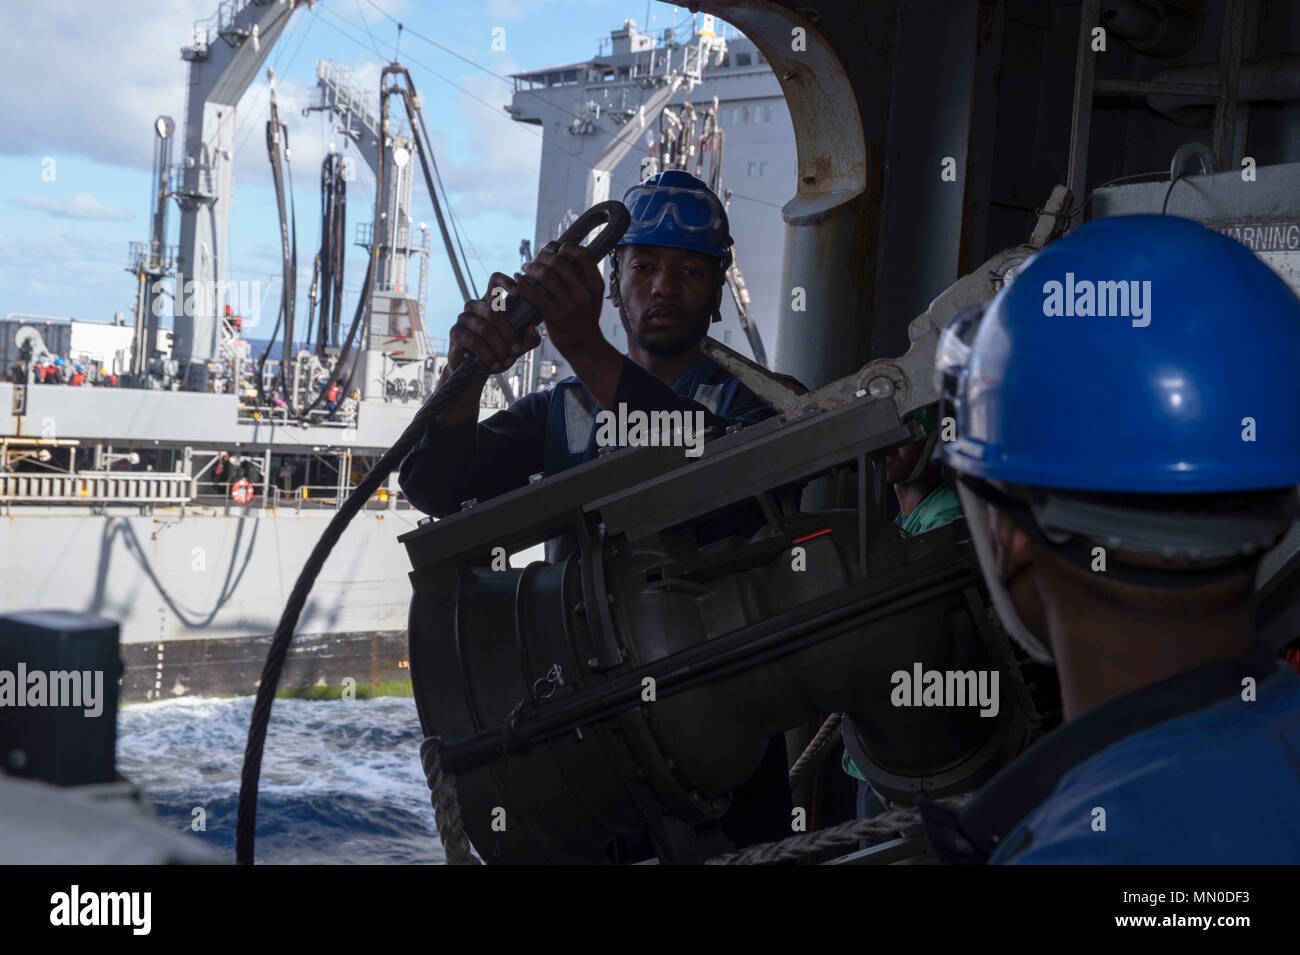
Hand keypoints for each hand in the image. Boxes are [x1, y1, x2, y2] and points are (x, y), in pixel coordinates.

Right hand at [446, 272, 542, 376]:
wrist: (476, 371)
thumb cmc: (498, 353)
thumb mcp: (518, 347)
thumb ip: (529, 339)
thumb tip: (532, 328)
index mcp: (491, 302)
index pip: (494, 281)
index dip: (505, 282)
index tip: (517, 292)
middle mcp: (475, 306)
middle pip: (493, 311)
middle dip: (508, 333)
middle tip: (516, 350)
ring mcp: (463, 318)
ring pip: (485, 328)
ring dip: (499, 347)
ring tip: (506, 361)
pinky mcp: (455, 332)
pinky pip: (473, 341)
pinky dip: (488, 355)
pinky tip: (494, 364)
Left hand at [506, 242, 605, 362]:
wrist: (584, 345)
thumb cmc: (584, 317)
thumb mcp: (592, 296)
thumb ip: (582, 278)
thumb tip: (560, 254)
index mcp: (595, 285)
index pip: (583, 255)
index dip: (568, 247)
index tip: (557, 249)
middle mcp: (585, 294)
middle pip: (559, 263)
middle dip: (543, 257)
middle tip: (535, 259)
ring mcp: (571, 306)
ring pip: (546, 276)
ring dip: (531, 268)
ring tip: (525, 268)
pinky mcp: (556, 316)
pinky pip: (535, 294)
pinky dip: (523, 284)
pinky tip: (518, 280)